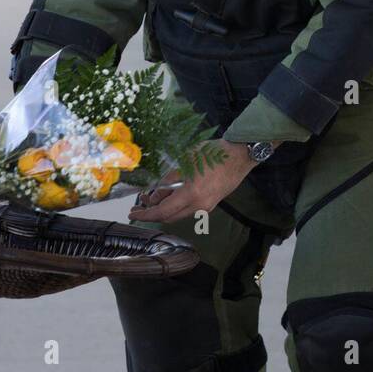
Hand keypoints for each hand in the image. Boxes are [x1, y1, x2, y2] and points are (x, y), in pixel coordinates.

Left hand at [129, 140, 259, 224]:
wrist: (239, 156)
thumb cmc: (213, 154)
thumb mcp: (185, 162)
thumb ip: (168, 180)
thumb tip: (154, 195)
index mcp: (192, 194)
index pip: (162, 211)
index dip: (146, 214)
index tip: (133, 214)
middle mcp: (199, 206)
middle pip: (169, 217)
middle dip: (152, 213)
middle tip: (138, 207)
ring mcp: (207, 207)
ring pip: (178, 214)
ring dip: (164, 208)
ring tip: (152, 198)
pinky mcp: (211, 204)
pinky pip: (188, 210)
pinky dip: (176, 205)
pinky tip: (170, 196)